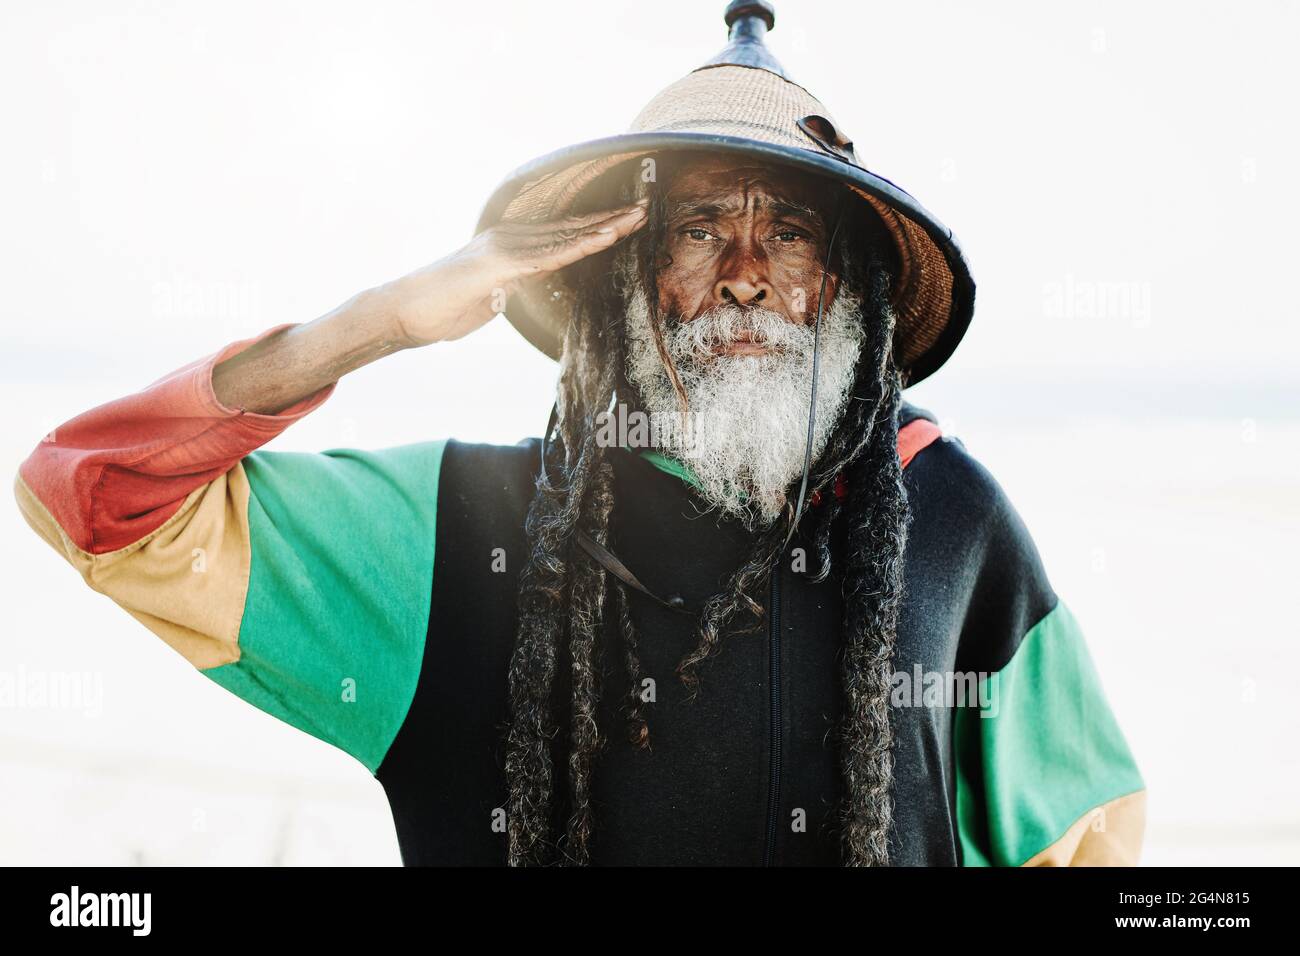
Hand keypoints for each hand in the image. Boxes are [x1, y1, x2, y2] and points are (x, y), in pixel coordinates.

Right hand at [383, 199, 648, 346]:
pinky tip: (604, 239)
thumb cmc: (444, 308)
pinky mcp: (500, 265)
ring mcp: (505, 248)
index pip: (562, 233)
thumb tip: (521, 287)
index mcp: (510, 245)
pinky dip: (579, 246)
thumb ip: (510, 286)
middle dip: (610, 217)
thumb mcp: (490, 297)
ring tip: (636, 217)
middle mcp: (510, 237)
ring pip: (565, 236)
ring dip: (603, 227)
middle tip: (646, 206)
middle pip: (571, 226)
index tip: (628, 219)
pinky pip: (548, 256)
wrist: (406, 312)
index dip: (597, 225)